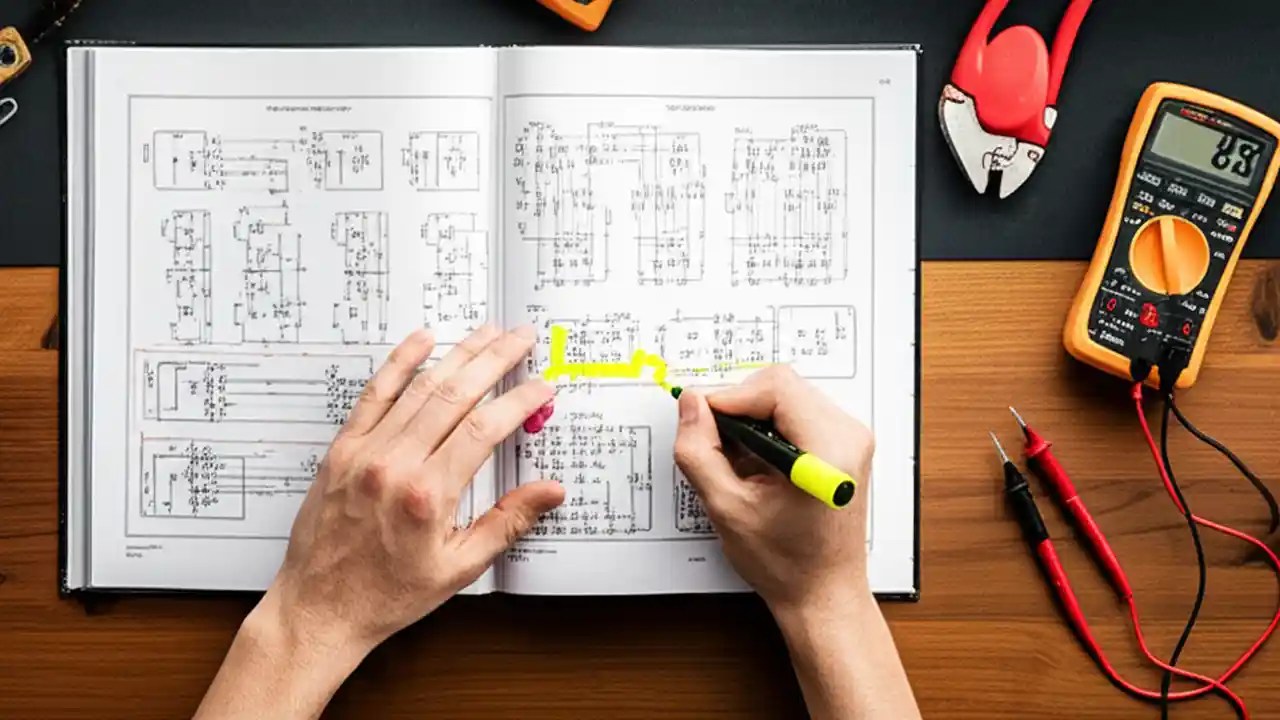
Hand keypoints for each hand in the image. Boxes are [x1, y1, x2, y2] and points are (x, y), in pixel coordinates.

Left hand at [262, 325, 563, 650]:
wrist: (320, 609)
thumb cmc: (387, 595)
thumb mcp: (459, 568)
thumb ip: (507, 522)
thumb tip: (550, 491)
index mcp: (428, 496)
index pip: (484, 429)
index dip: (518, 401)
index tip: (541, 387)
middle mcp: (395, 466)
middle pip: (455, 395)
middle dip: (494, 360)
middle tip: (521, 338)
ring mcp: (365, 453)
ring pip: (419, 389)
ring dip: (458, 355)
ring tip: (487, 333)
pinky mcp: (342, 450)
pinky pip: (374, 395)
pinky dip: (399, 363)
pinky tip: (421, 340)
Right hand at [673, 365, 873, 615]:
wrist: (823, 592)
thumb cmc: (786, 563)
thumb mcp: (727, 508)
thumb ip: (700, 452)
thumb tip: (691, 405)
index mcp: (829, 451)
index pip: (774, 387)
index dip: (729, 397)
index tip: (702, 418)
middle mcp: (849, 436)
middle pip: (781, 386)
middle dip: (740, 407)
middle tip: (716, 444)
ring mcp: (851, 438)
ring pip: (787, 395)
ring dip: (753, 417)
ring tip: (738, 460)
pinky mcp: (845, 443)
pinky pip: (798, 411)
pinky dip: (769, 426)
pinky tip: (757, 462)